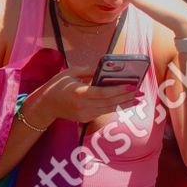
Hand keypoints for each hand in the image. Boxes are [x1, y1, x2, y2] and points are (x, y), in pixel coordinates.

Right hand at [25, 66, 142, 126]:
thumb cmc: (57, 85)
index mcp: (78, 93)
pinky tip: (125, 102)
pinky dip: (115, 107)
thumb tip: (106, 67)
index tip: (131, 85)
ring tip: (137, 98)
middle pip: (110, 102)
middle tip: (140, 91)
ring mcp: (84, 114)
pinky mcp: (86, 119)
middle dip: (126, 97)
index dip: (118, 90)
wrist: (46, 105)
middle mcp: (82, 106)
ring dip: (124, 103)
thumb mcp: (70, 72)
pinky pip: (104, 112)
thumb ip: (88, 70)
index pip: (103, 93)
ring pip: (109, 109)